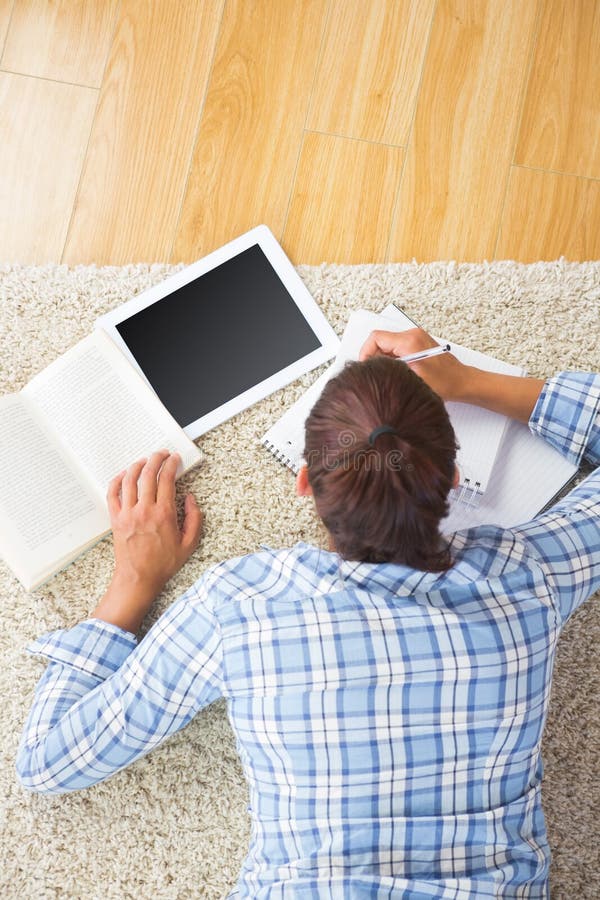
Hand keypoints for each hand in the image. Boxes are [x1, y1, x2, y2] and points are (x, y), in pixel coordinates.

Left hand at [91, 450, 202, 632]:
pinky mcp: (116, 519)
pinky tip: (124, 475)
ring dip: (138, 465)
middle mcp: (144, 510)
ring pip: (130, 480)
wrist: (138, 578)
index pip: (167, 479)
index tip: (174, 459)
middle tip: (161, 453)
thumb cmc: (163, 563)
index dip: (171, 465)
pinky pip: (113, 493)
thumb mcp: (189, 544)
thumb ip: (195, 518)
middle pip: (148, 474)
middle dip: (156, 459)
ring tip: (145, 460)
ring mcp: (128, 514)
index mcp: (164, 514)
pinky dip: (117, 480)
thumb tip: (190, 498)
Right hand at [359, 327, 470, 402]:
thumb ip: (388, 371)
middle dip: (374, 357)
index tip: (366, 366)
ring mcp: (415, 337)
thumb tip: (372, 369)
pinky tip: (399, 373)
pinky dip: (393, 359)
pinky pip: (397, 347)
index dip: (365, 353)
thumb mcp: (410, 380)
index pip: (376, 338)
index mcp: (409, 341)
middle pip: (380, 341)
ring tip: (390, 375)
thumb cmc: (444, 383)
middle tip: (377, 374)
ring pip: (387, 344)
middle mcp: (412, 335)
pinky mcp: (418, 343)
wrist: (462, 381)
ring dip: (384, 359)